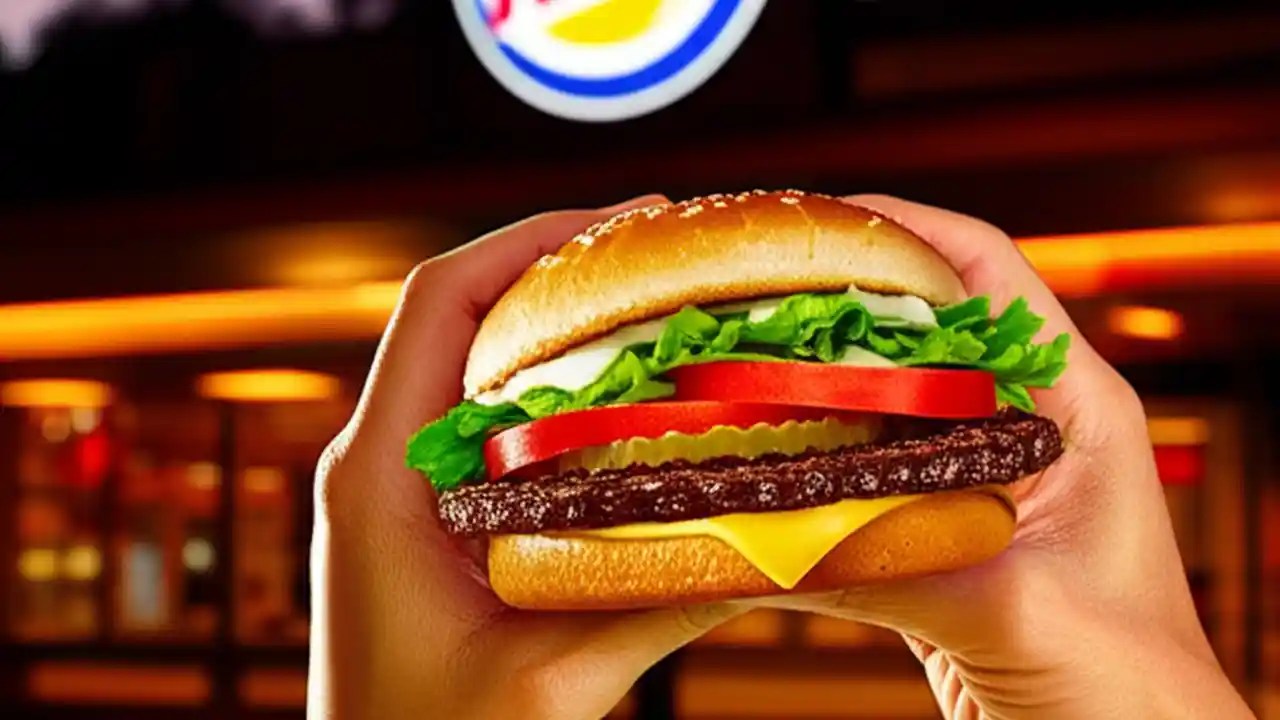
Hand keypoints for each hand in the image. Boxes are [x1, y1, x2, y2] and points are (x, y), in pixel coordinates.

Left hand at [307, 197, 743, 719]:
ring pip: (472, 363)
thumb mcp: (551, 683)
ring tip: (653, 309)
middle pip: (461, 315)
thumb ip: (656, 605)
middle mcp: (376, 462)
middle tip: (664, 254)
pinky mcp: (421, 520)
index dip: (532, 242)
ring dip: (556, 326)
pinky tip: (623, 404)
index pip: (442, 303)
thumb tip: (775, 542)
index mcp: (378, 476)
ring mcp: (394, 488)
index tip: (629, 221)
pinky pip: (485, 422)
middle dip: (559, 268)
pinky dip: (552, 392)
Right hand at [757, 195, 1253, 718]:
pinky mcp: (936, 540)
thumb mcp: (1022, 612)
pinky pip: (859, 486)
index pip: (989, 275)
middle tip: (739, 293)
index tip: (815, 217)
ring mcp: (975, 485)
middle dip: (831, 306)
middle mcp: (1022, 432)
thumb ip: (904, 565)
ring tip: (725, 370)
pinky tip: (747, 475)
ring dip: (808, 392)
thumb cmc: (1130, 693)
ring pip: (879, 408)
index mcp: (1073, 409)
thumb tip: (771, 542)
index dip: (905, 230)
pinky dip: (804, 477)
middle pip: (916, 332)